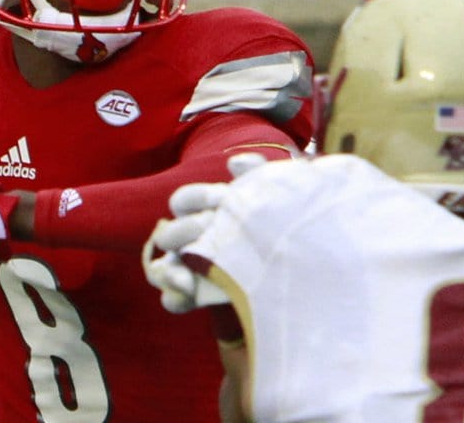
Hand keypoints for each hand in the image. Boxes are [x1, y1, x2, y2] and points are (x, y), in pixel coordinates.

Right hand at [142, 154, 267, 312]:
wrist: (302, 253)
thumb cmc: (282, 219)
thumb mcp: (275, 193)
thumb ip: (256, 172)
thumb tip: (233, 164)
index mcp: (203, 213)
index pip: (183, 201)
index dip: (198, 198)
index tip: (223, 197)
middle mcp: (192, 240)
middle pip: (168, 235)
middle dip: (184, 231)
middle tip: (207, 232)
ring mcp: (192, 268)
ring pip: (160, 268)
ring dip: (169, 271)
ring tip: (186, 279)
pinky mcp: (199, 295)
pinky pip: (172, 299)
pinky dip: (175, 296)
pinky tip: (189, 292)